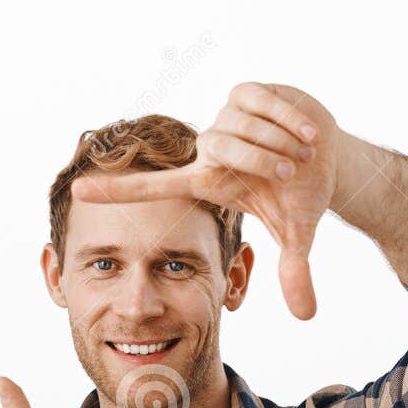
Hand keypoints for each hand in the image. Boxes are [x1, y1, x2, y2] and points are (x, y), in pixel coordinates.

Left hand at [72, 82, 340, 319]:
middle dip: (264, 161)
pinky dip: (290, 117)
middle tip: (293, 171)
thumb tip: (307, 315)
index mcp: (207, 182)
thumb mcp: (297, 232)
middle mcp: (208, 149)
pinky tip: (309, 132)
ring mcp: (225, 118)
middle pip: (223, 148)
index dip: (117, 193)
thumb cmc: (301, 195)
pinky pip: (263, 101)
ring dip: (281, 143)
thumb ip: (295, 271)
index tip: (77, 194)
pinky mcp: (245, 91)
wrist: (329, 154)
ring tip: (302, 154)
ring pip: (245, 125)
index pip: (154, 188)